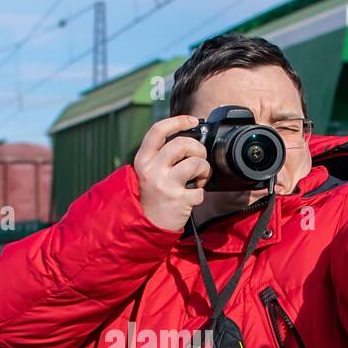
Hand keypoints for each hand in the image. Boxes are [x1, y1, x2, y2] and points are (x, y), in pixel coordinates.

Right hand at [134, 115, 211, 231]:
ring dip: (204, 169)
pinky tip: (193, 197)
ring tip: (199, 178)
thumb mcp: (149, 172)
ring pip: (195, 163)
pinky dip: (201, 194)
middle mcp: (152, 170)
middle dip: (198, 149)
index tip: (192, 121)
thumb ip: (162, 156)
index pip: (158, 130)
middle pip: (182, 144)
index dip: (178, 121)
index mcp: (143, 160)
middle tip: (199, 159)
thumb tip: (188, 139)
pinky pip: (201, 190)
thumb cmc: (152, 197)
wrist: (147, 226)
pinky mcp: (178, 200)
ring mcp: (165, 185)